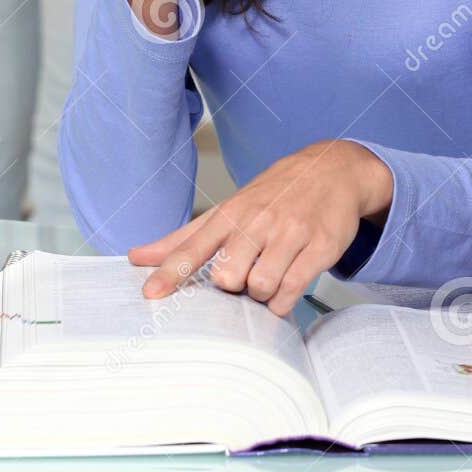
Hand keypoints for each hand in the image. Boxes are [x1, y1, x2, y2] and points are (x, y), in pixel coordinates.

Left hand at [127, 140, 393, 315]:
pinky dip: (282, 301)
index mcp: (231, 213)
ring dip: (260, 295)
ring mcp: (290, 233)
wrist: (333, 170)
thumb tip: (138, 256)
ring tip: (266, 279)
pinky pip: (292, 290)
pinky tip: (283, 289)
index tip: (150, 294)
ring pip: (261, 287)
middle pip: (227, 276)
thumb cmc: (275, 194)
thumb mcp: (229, 208)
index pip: (193, 247)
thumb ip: (185, 237)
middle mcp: (258, 221)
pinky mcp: (320, 246)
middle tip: (243, 276)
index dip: (170, 273)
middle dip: (232, 287)